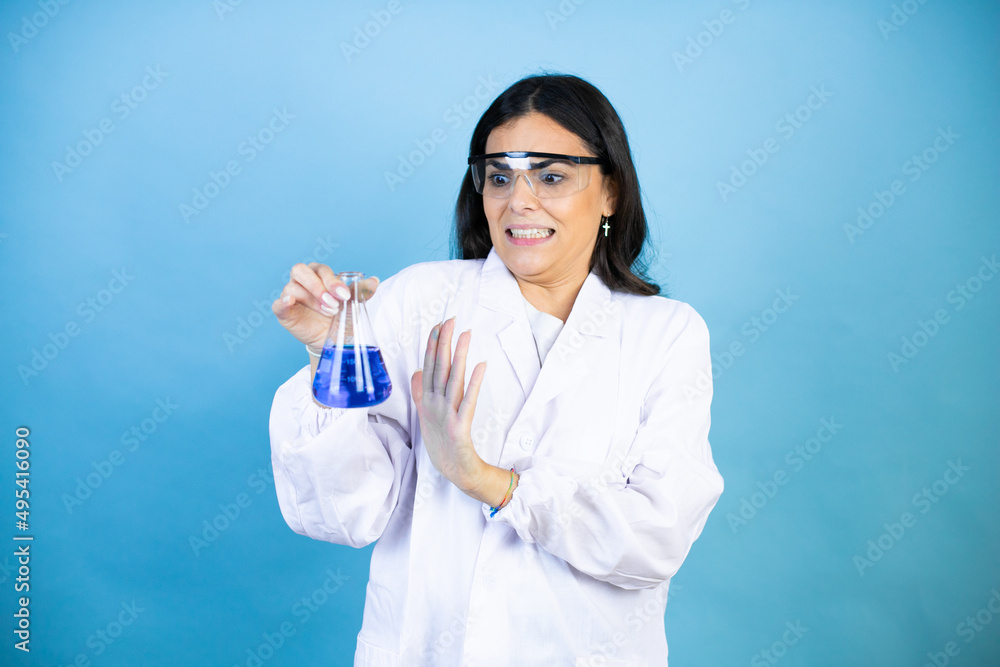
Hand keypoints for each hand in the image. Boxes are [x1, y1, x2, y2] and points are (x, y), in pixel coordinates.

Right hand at [271, 263, 378, 349]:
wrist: (334, 338)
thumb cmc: (341, 315)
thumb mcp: (352, 303)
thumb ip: (361, 291)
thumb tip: (374, 280)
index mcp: (318, 274)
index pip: (320, 270)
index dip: (332, 281)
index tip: (345, 296)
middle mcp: (302, 281)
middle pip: (301, 271)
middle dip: (318, 286)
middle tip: (334, 303)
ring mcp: (291, 296)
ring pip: (293, 288)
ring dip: (312, 299)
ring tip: (329, 312)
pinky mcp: (284, 312)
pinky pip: (278, 304)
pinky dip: (283, 302)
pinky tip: (290, 302)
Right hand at [410, 317, 488, 492]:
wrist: (453, 471)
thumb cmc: (441, 442)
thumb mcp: (427, 415)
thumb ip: (420, 392)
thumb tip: (417, 370)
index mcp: (427, 400)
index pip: (428, 367)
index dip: (432, 345)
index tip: (438, 325)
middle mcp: (434, 404)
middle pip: (438, 368)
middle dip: (443, 343)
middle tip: (450, 320)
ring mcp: (446, 414)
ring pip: (452, 379)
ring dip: (459, 355)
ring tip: (465, 334)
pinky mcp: (460, 426)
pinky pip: (469, 400)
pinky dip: (475, 382)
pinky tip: (481, 365)